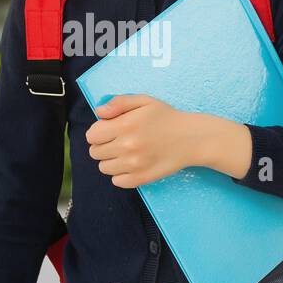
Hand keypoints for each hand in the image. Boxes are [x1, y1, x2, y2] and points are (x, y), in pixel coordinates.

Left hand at [86, 94, 245, 187]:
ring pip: (104, 168)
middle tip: (118, 140)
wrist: (191, 138)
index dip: (98, 132)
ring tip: (125, 152)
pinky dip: (120, 174)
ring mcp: (134, 165)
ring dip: (111, 160)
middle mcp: (127, 146)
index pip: (91, 136)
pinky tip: (132, 164)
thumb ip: (118, 103)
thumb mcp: (144, 101)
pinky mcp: (141, 178)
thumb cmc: (166, 117)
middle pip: (95, 153)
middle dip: (103, 145)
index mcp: (124, 125)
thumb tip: (99, 113)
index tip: (108, 130)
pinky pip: (117, 181)